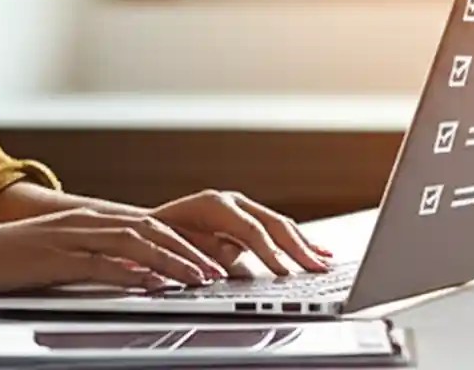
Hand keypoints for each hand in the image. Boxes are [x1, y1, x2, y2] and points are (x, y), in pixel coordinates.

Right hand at [0, 207, 227, 292]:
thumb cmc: (13, 259)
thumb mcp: (64, 253)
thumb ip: (99, 259)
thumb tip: (136, 275)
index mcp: (91, 219)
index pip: (150, 225)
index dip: (184, 241)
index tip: (210, 259)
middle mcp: (87, 220)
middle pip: (151, 229)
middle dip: (189, 250)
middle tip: (216, 270)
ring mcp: (73, 235)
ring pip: (136, 242)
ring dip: (171, 260)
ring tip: (196, 278)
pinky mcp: (57, 256)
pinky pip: (102, 263)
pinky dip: (131, 273)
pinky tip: (151, 285)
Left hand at [151, 190, 333, 276]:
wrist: (148, 226)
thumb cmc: (161, 239)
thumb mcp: (182, 248)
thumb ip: (211, 254)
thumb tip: (237, 261)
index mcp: (215, 204)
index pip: (252, 229)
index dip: (271, 252)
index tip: (286, 272)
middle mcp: (232, 200)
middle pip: (274, 223)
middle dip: (298, 248)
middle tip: (319, 269)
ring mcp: (241, 206)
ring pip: (280, 224)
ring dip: (304, 243)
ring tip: (325, 260)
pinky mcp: (245, 217)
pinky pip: (276, 228)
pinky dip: (296, 240)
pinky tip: (315, 250)